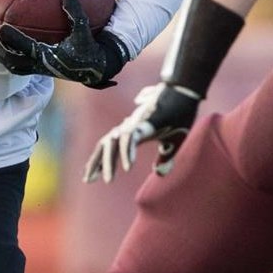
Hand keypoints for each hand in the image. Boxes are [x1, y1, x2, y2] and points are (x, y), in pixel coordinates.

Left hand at [0, 0, 127, 88]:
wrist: (94, 69)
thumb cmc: (89, 48)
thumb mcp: (84, 30)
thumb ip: (76, 14)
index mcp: (49, 56)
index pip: (25, 48)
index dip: (12, 38)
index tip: (2, 26)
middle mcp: (41, 65)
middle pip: (13, 60)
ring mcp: (40, 70)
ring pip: (14, 67)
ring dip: (2, 55)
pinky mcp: (41, 71)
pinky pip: (21, 68)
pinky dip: (11, 59)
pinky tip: (6, 49)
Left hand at [83, 82, 202, 181]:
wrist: (185, 92)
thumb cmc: (180, 113)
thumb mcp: (173, 142)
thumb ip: (165, 157)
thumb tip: (159, 173)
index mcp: (133, 132)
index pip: (111, 147)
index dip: (101, 161)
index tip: (92, 175)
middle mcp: (129, 127)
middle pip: (105, 145)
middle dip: (96, 163)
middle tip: (88, 180)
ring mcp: (134, 123)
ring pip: (113, 143)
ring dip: (109, 162)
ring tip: (106, 180)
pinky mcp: (144, 121)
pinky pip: (130, 138)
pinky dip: (127, 151)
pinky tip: (128, 166)